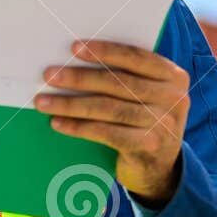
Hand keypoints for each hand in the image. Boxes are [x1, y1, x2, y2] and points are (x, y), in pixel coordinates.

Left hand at [34, 40, 189, 206]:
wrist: (161, 168)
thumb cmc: (143, 121)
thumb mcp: (146, 96)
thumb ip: (126, 76)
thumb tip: (73, 59)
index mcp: (174, 76)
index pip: (135, 57)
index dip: (104, 51)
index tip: (73, 48)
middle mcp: (174, 97)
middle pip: (117, 82)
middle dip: (79, 77)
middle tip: (49, 75)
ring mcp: (164, 123)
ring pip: (108, 108)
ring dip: (70, 104)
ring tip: (42, 101)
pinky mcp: (148, 146)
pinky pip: (105, 132)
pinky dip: (77, 127)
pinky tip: (57, 123)